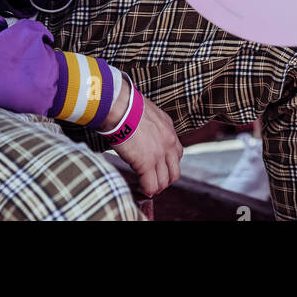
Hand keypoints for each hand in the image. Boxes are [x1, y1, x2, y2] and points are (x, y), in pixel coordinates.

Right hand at [106, 83, 182, 197]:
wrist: (120, 106)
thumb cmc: (126, 106)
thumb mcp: (147, 113)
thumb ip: (150, 127)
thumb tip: (141, 134)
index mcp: (169, 129)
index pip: (177, 154)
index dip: (167, 164)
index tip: (157, 167)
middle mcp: (169, 142)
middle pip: (175, 171)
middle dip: (164, 179)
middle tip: (152, 181)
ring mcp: (159, 154)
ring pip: (164, 181)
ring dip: (155, 186)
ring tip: (145, 187)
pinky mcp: (147, 163)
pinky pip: (151, 186)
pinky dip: (146, 190)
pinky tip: (139, 188)